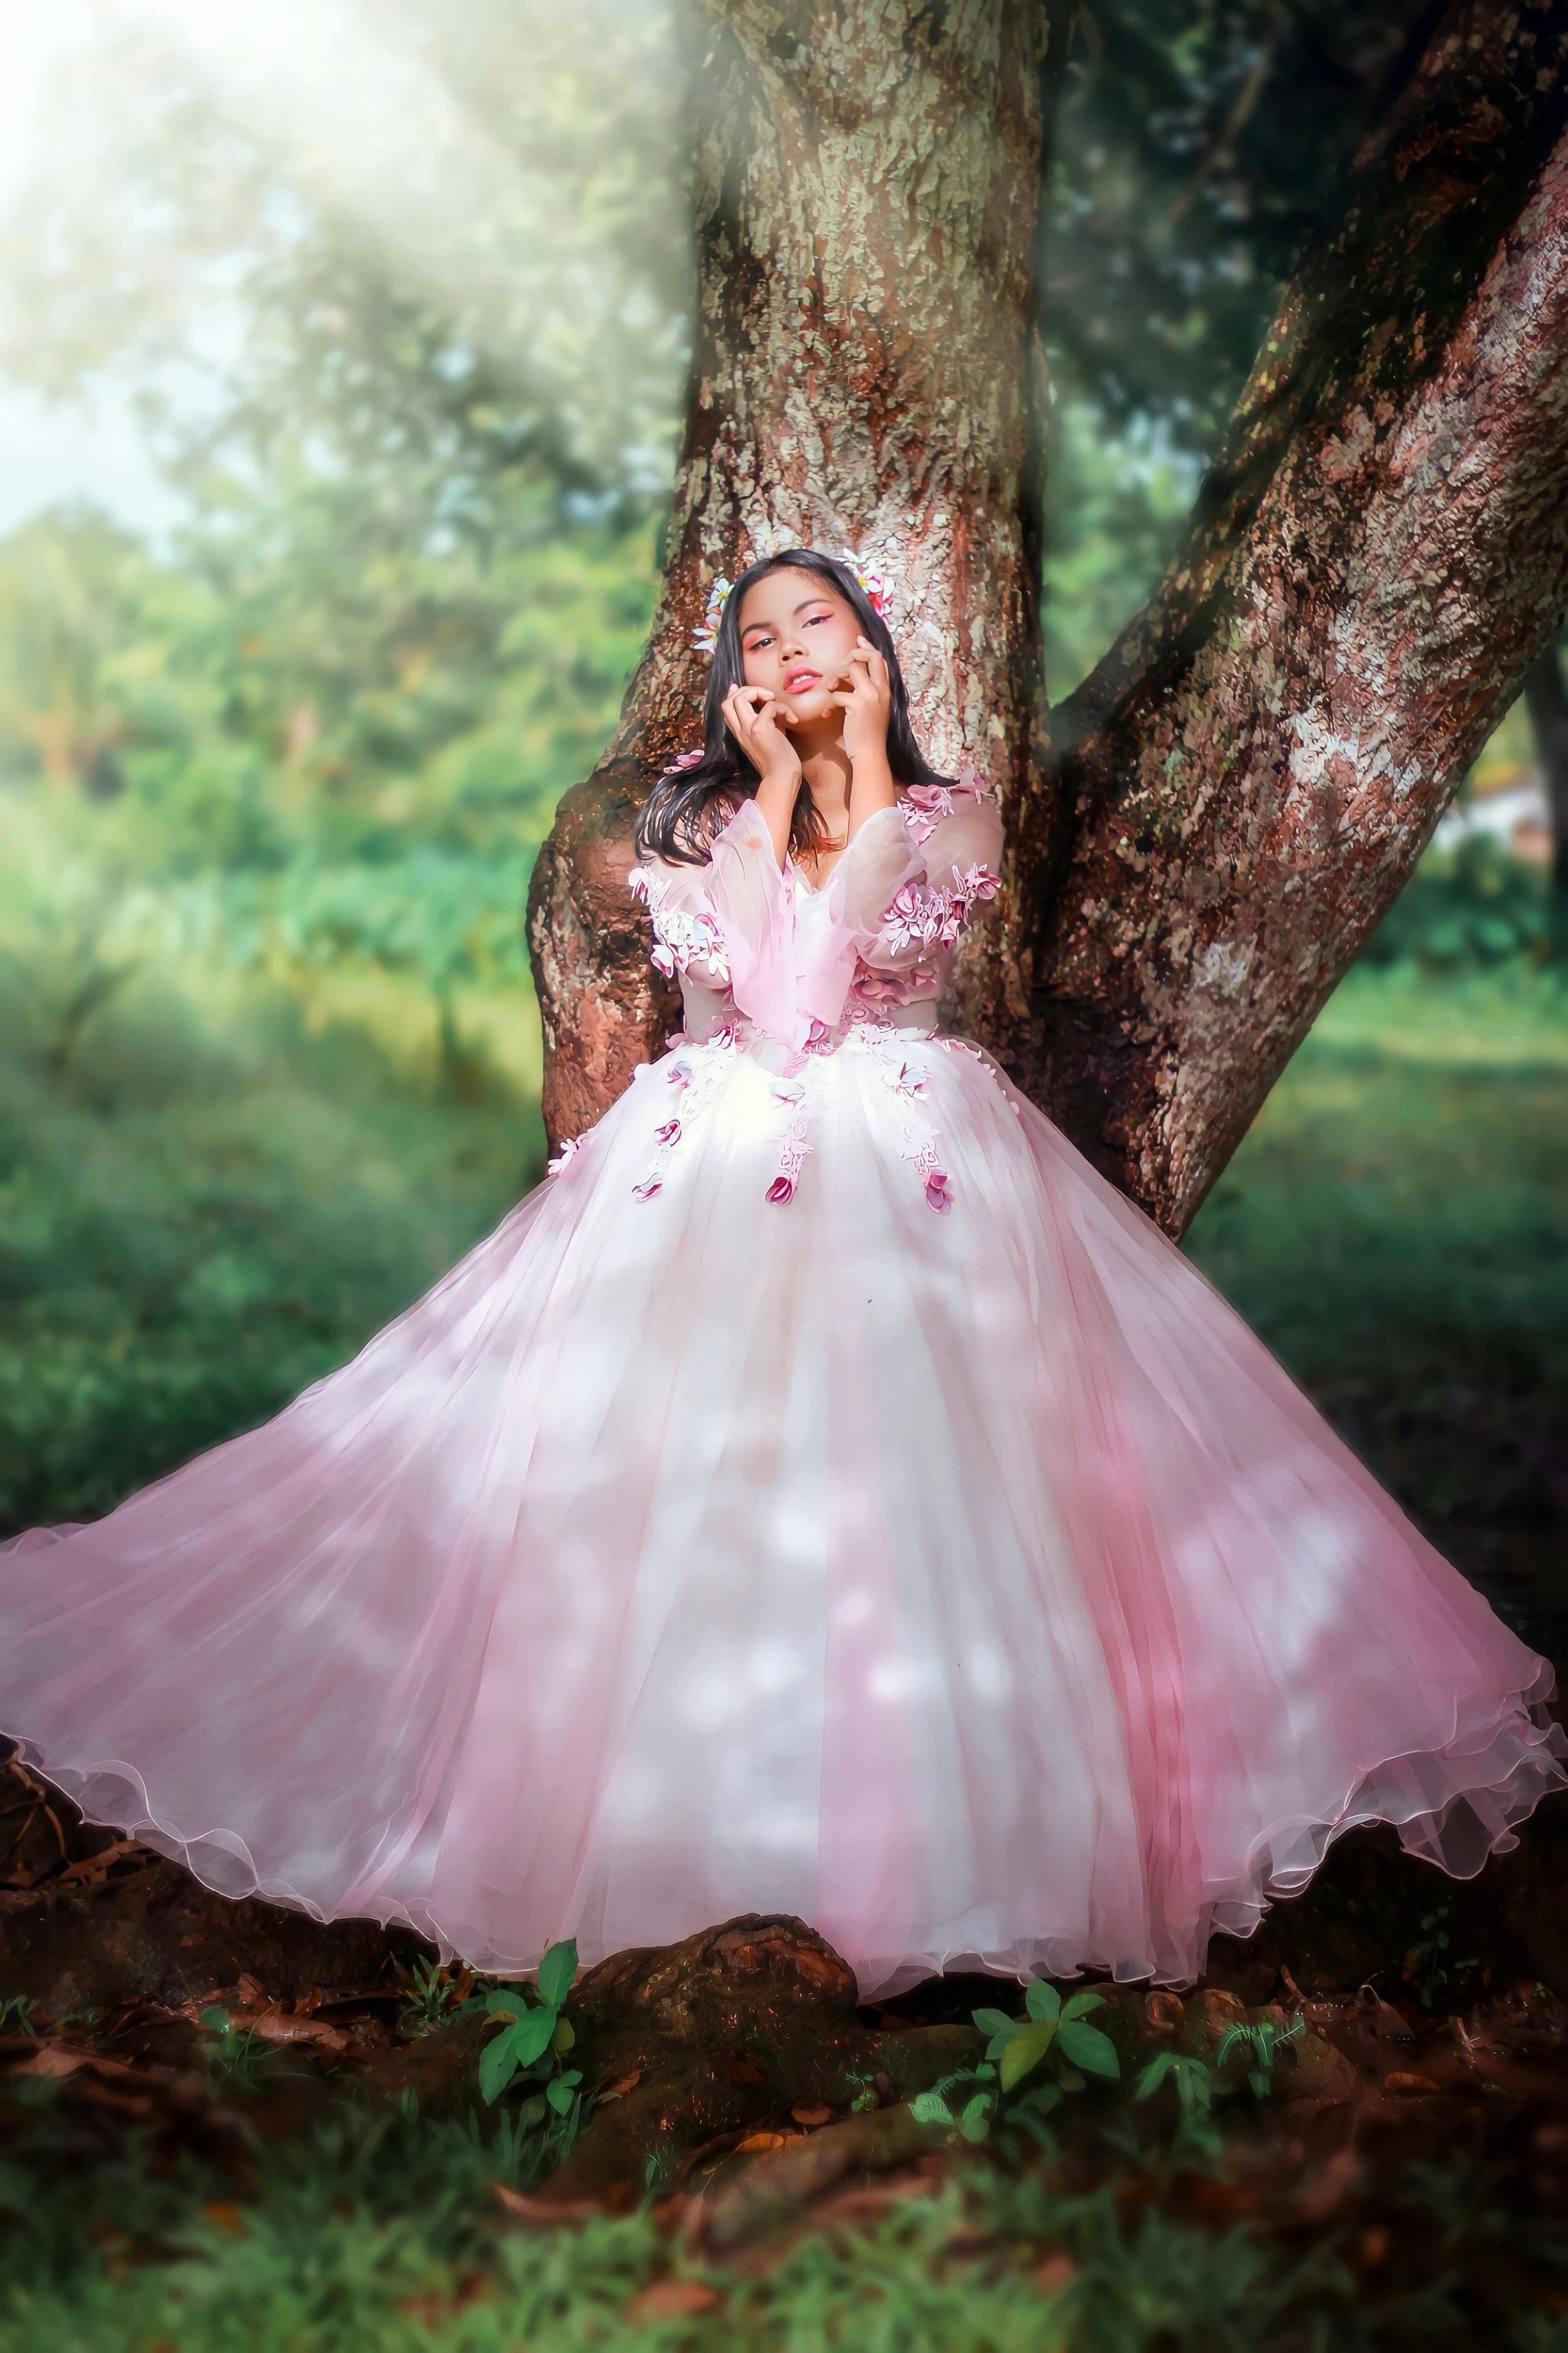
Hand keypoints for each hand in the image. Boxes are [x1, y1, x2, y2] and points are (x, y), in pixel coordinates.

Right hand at [722, 683, 801, 787]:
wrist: (782, 777)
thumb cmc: (779, 760)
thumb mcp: (767, 737)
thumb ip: (764, 722)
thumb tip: (767, 706)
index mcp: (740, 733)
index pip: (726, 708)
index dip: (735, 695)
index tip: (752, 691)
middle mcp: (740, 731)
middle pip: (728, 701)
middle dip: (746, 690)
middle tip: (765, 697)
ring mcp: (748, 730)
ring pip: (740, 698)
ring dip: (758, 691)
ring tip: (773, 701)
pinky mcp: (761, 730)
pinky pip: (769, 706)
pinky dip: (783, 707)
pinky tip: (792, 719)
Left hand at [827, 637, 892, 769]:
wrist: (870, 755)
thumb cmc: (869, 735)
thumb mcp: (874, 710)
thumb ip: (869, 693)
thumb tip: (855, 678)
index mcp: (886, 690)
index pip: (880, 659)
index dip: (868, 647)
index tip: (858, 639)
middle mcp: (881, 690)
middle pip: (871, 655)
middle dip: (854, 653)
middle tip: (842, 665)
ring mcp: (870, 696)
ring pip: (851, 668)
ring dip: (836, 675)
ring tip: (831, 688)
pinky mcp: (857, 704)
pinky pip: (837, 693)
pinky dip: (829, 703)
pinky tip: (829, 714)